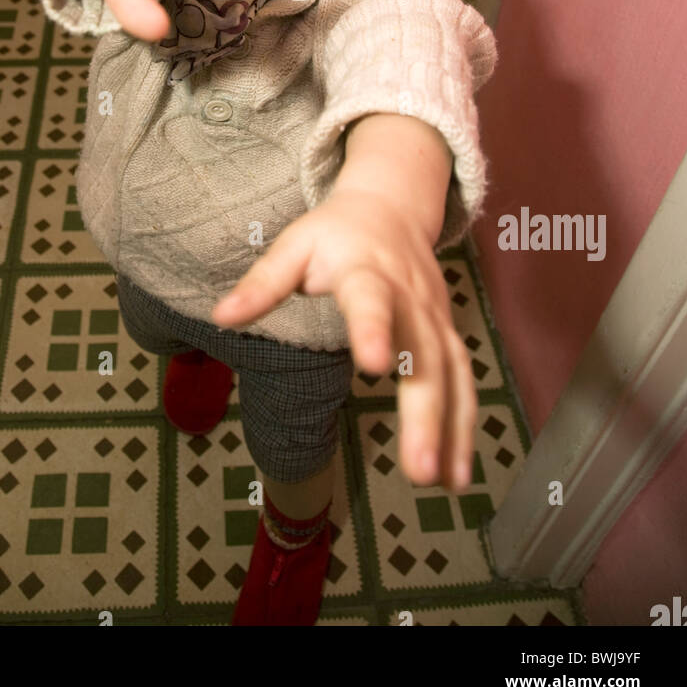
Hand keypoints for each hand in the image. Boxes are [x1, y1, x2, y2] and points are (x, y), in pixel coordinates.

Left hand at [211, 191, 476, 492]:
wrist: (392, 204)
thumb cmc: (336, 231)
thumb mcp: (295, 245)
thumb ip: (263, 283)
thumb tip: (221, 317)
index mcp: (367, 271)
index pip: (370, 300)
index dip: (374, 329)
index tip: (374, 364)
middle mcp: (409, 297)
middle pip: (423, 354)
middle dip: (424, 412)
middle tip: (419, 468)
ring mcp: (434, 317)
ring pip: (451, 373)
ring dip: (452, 428)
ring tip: (444, 482)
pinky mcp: (446, 332)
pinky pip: (463, 379)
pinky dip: (465, 426)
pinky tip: (459, 474)